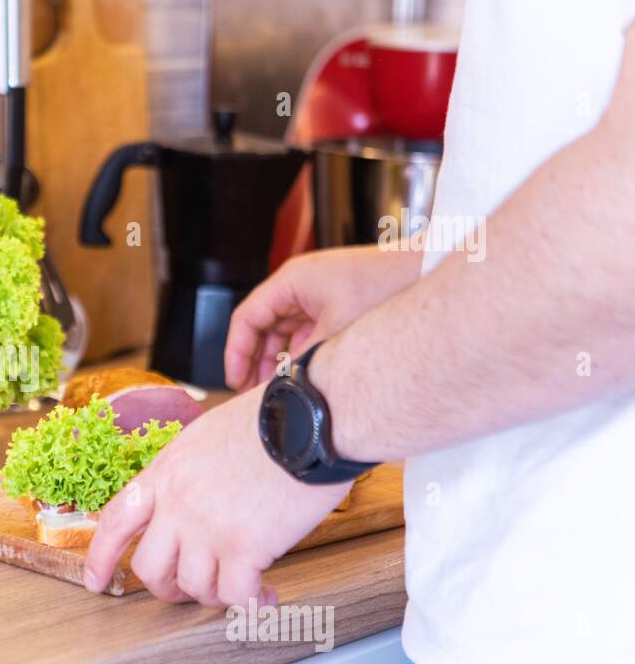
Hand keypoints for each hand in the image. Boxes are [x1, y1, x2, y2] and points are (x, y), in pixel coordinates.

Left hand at [83, 388, 351, 604]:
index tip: (95, 581)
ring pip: (194, 587)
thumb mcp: (206, 436)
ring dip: (216, 595)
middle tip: (190, 590)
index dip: (100, 557)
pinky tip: (266, 595)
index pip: (115, 522)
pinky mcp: (245, 547)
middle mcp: (177, 503)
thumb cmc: (270, 418)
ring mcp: (207, 527)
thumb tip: (191, 498)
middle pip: (149, 568)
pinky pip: (235, 596)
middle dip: (167, 588)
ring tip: (242, 585)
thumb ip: (188, 472)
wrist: (309, 416)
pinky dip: (251, 603)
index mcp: (165, 472)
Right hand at [224, 245, 421, 391]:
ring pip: (283, 333)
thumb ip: (305, 362)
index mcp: (290, 281)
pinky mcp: (334, 304)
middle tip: (254, 394)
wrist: (428, 269)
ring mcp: (317, 295)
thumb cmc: (387, 285)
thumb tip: (285, 390)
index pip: (246, 318)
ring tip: (278, 389)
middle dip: (256, 362)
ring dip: (278, 360)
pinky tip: (304, 376)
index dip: (235, 353)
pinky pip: (305, 332)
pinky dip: (299, 354)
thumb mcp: (337, 331)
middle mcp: (299, 285)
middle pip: (262, 327)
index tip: (235, 382)